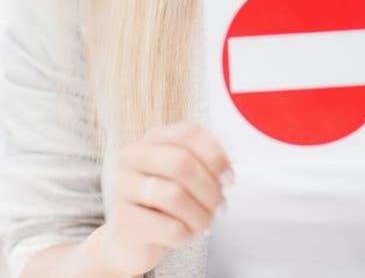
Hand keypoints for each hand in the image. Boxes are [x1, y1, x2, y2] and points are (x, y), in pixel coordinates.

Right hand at [100, 121, 234, 275]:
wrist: (132, 242)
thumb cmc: (164, 204)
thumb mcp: (185, 177)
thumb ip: (206, 165)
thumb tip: (226, 175)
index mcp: (153, 138)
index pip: (189, 133)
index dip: (216, 156)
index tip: (229, 180)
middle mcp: (133, 156)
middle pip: (181, 163)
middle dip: (209, 189)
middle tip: (220, 208)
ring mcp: (123, 187)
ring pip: (174, 196)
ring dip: (200, 216)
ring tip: (204, 225)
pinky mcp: (123, 221)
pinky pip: (168, 227)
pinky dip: (186, 234)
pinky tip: (184, 235)